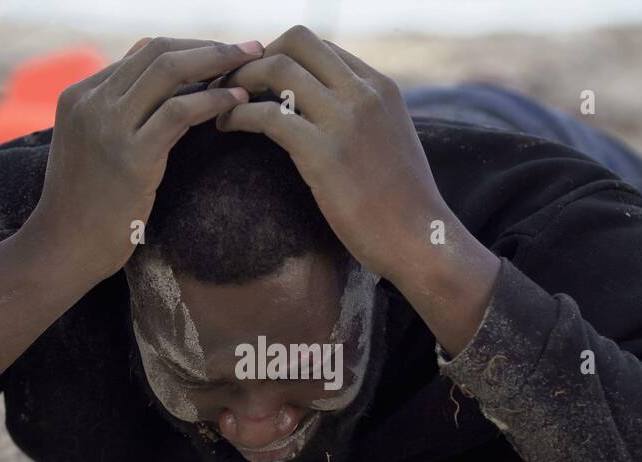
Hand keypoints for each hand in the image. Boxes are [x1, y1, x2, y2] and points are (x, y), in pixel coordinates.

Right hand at [23, 36, 262, 283]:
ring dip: (219, 62)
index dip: (190, 48)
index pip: (143, 52)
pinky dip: (214, 99)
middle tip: (252, 48)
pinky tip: (238, 102)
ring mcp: (108, 127)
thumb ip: (118, 115)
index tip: (226, 55)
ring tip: (254, 65)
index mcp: (80, 94)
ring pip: (170, 71)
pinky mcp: (131, 156)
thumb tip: (164, 90)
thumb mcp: (91, 147)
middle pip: (159, 52)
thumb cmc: (86, 205)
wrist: (63, 248)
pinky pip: (179, 111)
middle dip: (211, 46)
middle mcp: (91, 102)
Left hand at [218, 26, 500, 354]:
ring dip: (239, 82)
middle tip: (233, 86)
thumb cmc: (403, 204)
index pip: (321, 46)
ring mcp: (345, 120)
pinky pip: (267, 115)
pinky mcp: (324, 155)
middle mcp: (364, 93)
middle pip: (296, 40)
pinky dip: (237, 115)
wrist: (421, 241)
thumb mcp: (391, 142)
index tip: (258, 81)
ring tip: (220, 106)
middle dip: (257, 57)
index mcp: (379, 87)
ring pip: (277, 68)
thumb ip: (363, 117)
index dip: (282, 56)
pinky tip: (226, 127)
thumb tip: (326, 113)